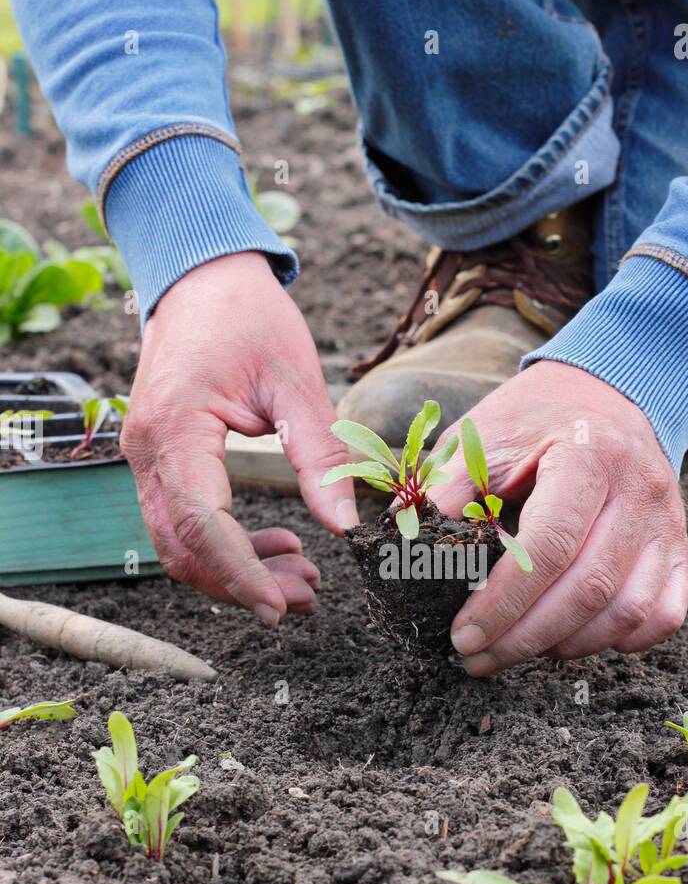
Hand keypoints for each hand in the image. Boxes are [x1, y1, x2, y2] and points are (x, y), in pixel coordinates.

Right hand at [122, 253, 357, 623]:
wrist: (202, 276)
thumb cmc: (249, 317)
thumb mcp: (298, 381)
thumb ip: (321, 456)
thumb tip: (346, 527)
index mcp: (176, 428)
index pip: (201, 523)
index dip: (240, 572)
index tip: (278, 606)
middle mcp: (147, 451)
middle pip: (181, 547)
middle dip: (241, 583)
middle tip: (306, 597)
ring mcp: (145, 458)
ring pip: (177, 544)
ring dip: (234, 571)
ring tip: (301, 578)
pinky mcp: (159, 460)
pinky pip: (182, 521)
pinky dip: (225, 546)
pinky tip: (276, 545)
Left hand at [431, 362, 687, 673]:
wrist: (608, 392)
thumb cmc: (534, 420)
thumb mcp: (483, 438)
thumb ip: (446, 491)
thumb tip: (407, 552)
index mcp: (588, 455)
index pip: (549, 547)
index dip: (503, 602)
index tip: (462, 636)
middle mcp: (639, 490)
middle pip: (589, 589)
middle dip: (526, 637)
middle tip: (478, 660)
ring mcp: (667, 522)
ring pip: (629, 610)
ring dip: (569, 644)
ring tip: (518, 650)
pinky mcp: (678, 547)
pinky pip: (664, 614)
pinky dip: (623, 641)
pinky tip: (575, 640)